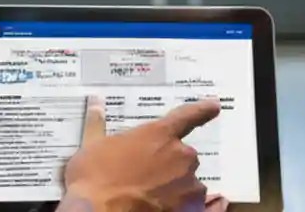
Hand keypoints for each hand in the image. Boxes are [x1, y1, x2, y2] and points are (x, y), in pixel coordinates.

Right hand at [63, 96, 222, 211]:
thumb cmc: (93, 179)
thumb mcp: (90, 147)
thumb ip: (97, 125)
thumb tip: (96, 103)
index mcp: (159, 135)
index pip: (187, 116)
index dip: (202, 111)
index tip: (214, 106)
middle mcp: (180, 156)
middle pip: (183, 157)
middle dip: (169, 166)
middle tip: (144, 177)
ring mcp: (188, 186)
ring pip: (189, 185)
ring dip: (176, 190)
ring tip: (149, 198)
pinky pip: (201, 208)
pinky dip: (193, 209)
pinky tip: (181, 209)